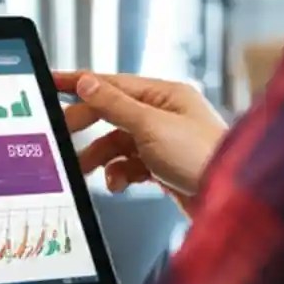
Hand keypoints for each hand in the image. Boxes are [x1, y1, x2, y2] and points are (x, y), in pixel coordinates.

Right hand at [55, 71, 227, 210]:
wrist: (231, 202)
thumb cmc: (204, 158)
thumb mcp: (151, 127)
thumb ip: (115, 105)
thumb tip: (86, 83)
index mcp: (165, 95)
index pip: (112, 83)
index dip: (79, 83)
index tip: (51, 81)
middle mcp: (165, 115)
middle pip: (112, 114)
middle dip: (87, 127)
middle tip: (62, 136)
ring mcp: (164, 142)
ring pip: (118, 144)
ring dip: (101, 158)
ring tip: (86, 169)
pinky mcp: (164, 167)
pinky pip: (130, 166)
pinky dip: (119, 174)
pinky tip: (117, 183)